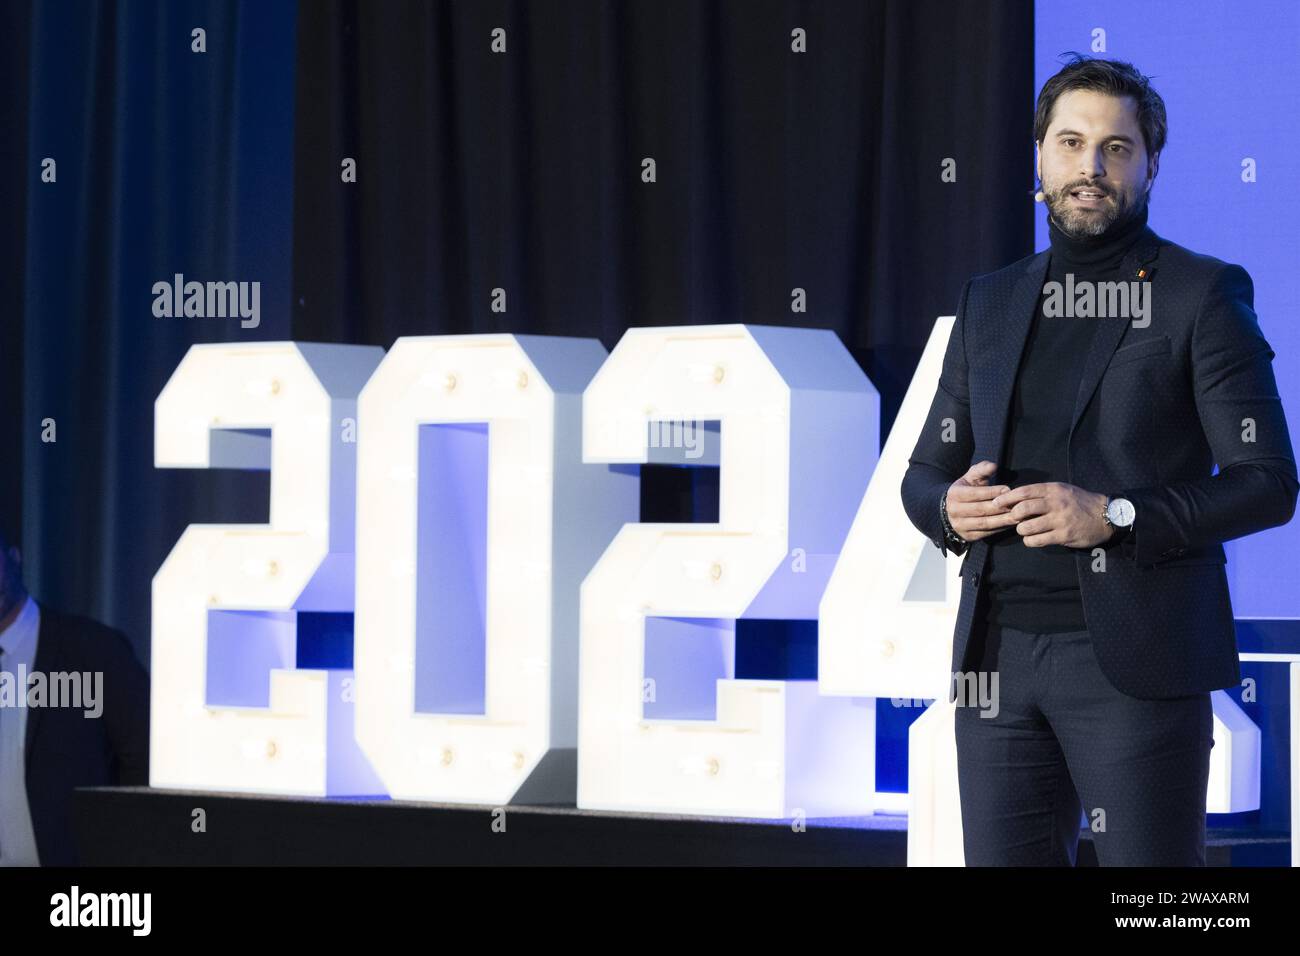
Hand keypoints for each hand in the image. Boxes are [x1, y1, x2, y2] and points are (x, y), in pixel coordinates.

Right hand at [945, 461, 1018, 542]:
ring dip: (1003, 520)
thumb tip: (993, 466)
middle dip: (1001, 507)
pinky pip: (987, 533)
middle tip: (1018, 504)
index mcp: (954, 494)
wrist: (951, 510)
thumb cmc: (966, 489)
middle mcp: (954, 511)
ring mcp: (960, 525)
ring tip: (1018, 515)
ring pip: (985, 523)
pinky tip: (1011, 523)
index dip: (992, 491)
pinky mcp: (968, 536)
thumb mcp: (971, 477)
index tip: (1008, 489)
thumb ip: (982, 469)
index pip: (975, 493)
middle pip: (981, 509)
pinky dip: (1000, 528)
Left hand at [991, 481, 1112, 547]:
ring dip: (1021, 530)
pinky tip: (1033, 539)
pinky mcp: (1063, 535)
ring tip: (1025, 529)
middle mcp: (1056, 503)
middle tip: (1013, 519)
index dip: (1007, 498)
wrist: (1106, 515)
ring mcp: (1060, 520)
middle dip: (1012, 515)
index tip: (996, 503)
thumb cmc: (1079, 502)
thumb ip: (1042, 493)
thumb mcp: (1062, 490)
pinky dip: (1030, 541)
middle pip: (1022, 509)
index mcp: (1053, 489)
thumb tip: (1015, 498)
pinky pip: (1037, 540)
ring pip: (1027, 527)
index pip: (1024, 492)